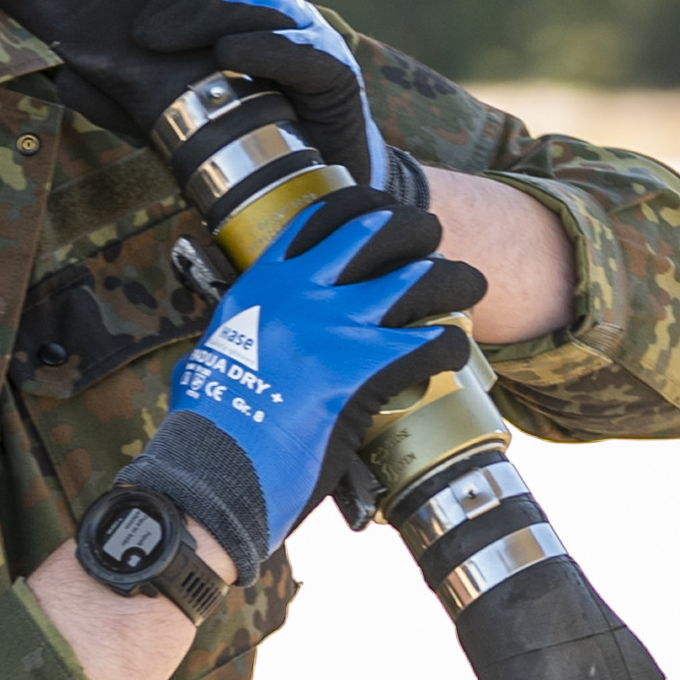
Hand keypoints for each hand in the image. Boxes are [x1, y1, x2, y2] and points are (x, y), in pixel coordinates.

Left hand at [129, 0, 401, 197]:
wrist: (308, 193)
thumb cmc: (239, 145)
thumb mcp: (165, 117)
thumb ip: (119, 96)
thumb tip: (65, 78)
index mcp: (243, 6)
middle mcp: (280, 13)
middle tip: (140, 33)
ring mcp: (312, 42)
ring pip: (266, 2)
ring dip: (208, 13)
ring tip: (159, 42)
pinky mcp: (336, 78)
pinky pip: (303, 50)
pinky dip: (265, 47)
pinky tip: (228, 54)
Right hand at [131, 188, 483, 563]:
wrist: (210, 473)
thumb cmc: (208, 429)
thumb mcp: (213, 358)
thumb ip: (239, 336)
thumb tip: (236, 341)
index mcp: (262, 286)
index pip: (319, 218)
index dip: (363, 206)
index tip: (385, 211)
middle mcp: (300, 294)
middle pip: (376, 232)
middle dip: (416, 229)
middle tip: (433, 240)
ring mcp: (334, 328)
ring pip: (417, 278)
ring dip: (454, 278)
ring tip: (471, 284)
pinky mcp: (362, 370)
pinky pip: (431, 342)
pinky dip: (453, 344)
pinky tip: (456, 349)